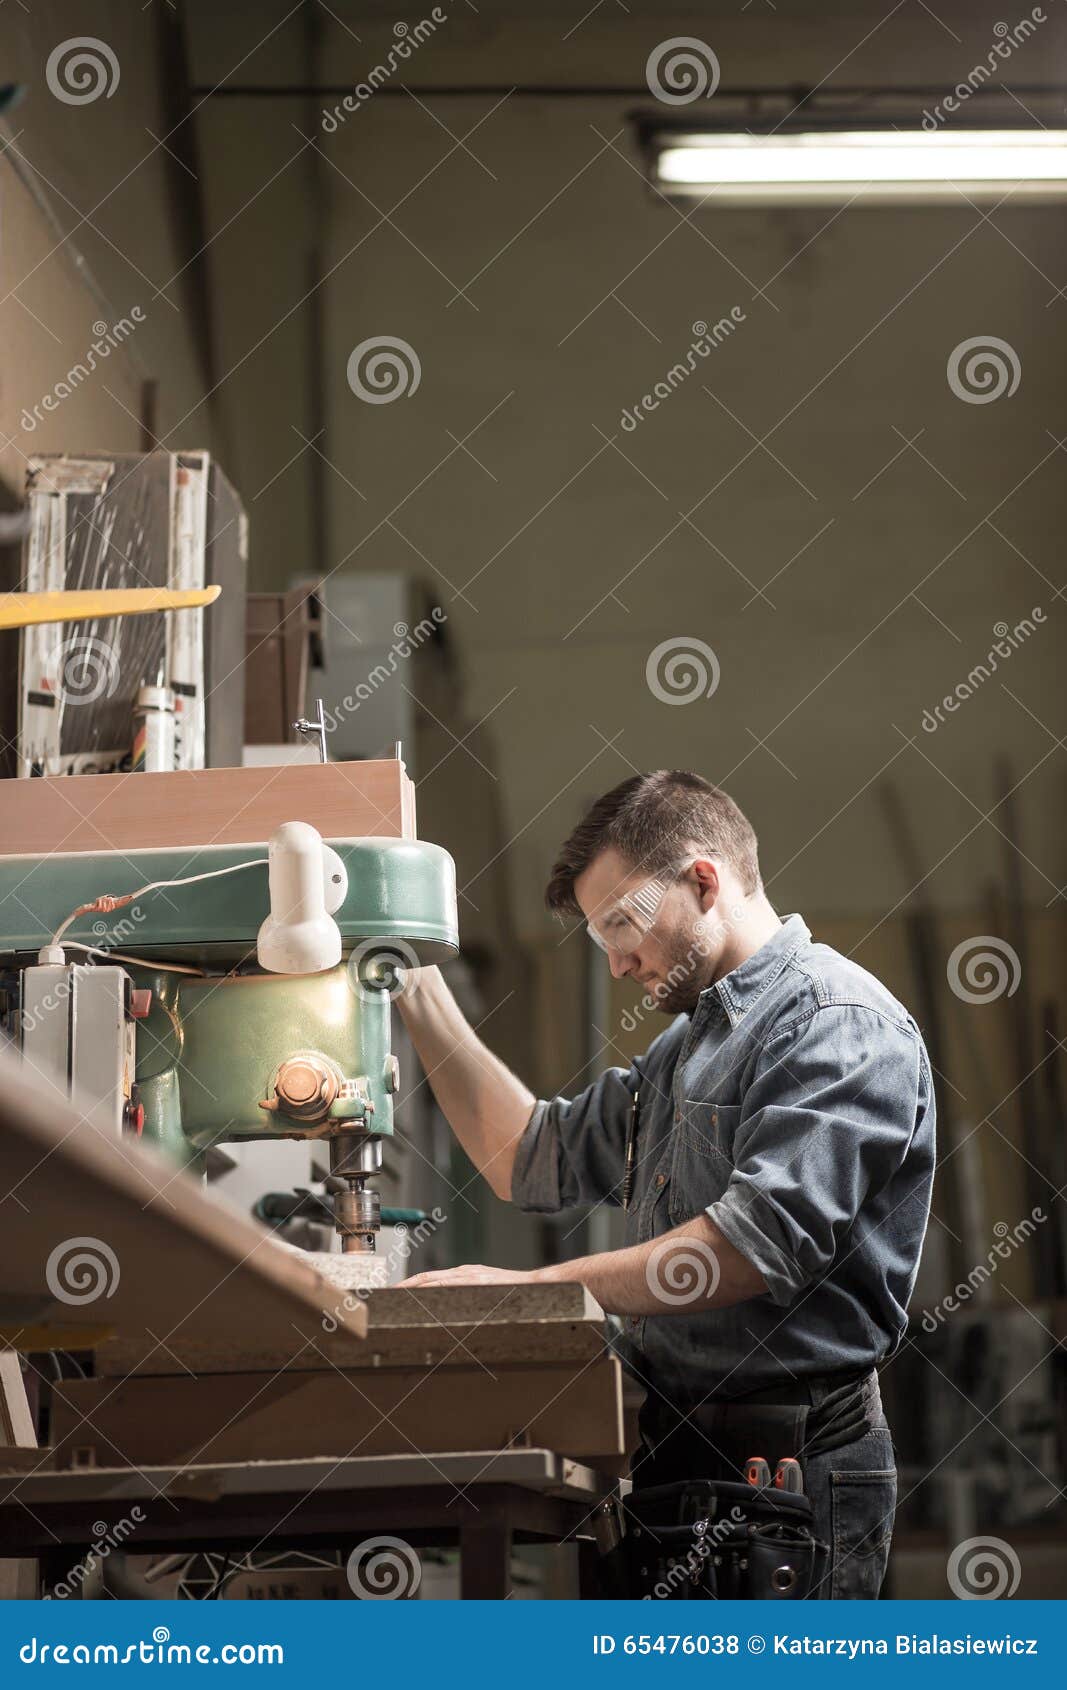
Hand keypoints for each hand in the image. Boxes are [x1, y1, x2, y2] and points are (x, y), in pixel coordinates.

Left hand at [396, 1263, 540, 1289]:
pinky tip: (422, 1294)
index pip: (429, 1277)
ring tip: (397, 1293)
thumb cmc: (507, 1289)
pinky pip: (449, 1285)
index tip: (396, 1290)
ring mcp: (468, 1276)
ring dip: (414, 1287)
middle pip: (426, 1277)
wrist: (530, 1283)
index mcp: (462, 1273)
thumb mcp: (481, 1288)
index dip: (410, 1283)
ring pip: (433, 1280)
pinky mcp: (475, 1281)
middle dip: (405, 1284)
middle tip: (388, 1292)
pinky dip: (432, 1288)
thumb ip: (465, 1292)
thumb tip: (446, 1303)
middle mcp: (462, 1272)